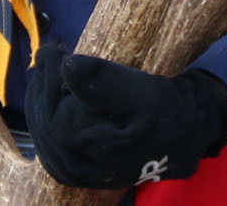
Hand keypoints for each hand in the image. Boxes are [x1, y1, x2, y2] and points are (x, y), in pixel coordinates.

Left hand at [25, 41, 226, 188]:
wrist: (186, 134)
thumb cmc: (168, 110)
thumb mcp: (143, 90)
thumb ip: (104, 81)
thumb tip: (68, 65)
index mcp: (105, 153)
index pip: (57, 120)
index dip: (48, 83)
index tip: (52, 51)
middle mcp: (91, 171)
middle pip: (46, 130)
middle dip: (42, 88)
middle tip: (47, 56)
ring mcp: (84, 175)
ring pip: (45, 141)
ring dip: (40, 103)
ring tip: (45, 72)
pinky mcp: (82, 172)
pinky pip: (51, 149)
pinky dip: (44, 121)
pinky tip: (46, 98)